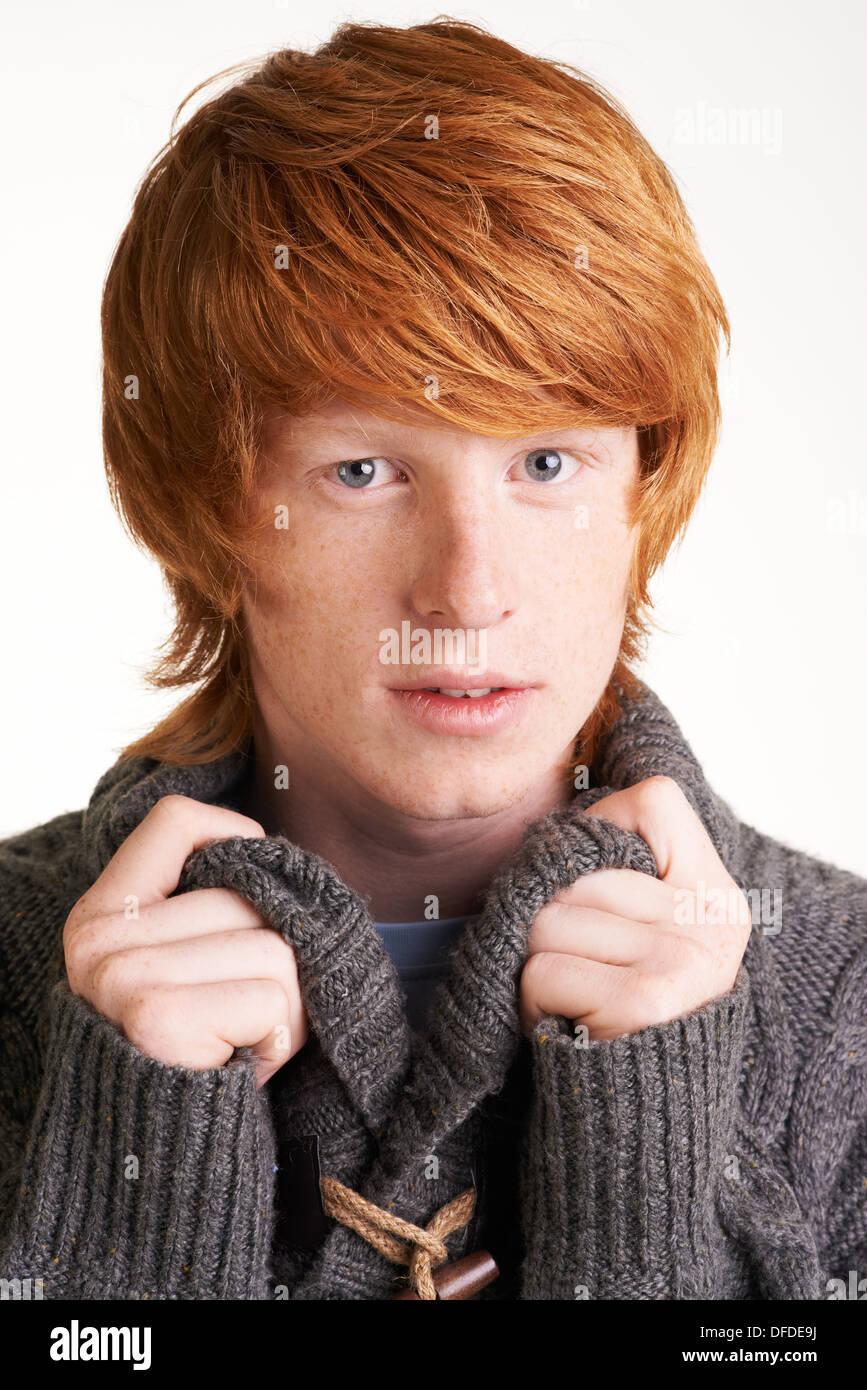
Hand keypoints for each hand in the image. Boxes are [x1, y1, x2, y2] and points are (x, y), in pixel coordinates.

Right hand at [63, 794, 308, 1086]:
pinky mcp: (156, 1019)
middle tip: (245, 1015)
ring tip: (244, 1040)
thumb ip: (207, 904)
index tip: (252, 893)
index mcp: (100, 914)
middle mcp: (98, 940)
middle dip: (278, 960)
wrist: (170, 1155)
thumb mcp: (184, 964)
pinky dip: (279, 1037)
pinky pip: (271, 998)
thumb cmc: (195, 1050)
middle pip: (249, 898)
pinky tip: (243, 1063)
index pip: (175, 821)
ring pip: (274, 948)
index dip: (235, 839)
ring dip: (287, 1006)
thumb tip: (270, 851)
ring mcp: (122, 978)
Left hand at [519, 775, 751, 1040]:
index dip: (603, 830)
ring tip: (576, 997)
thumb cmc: (624, 1009)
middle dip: (554, 919)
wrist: (642, 1121)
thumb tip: (549, 840)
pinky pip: (541, 971)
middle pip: (577, 871)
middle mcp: (711, 923)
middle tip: (582, 967)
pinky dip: (533, 1002)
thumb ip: (621, 872)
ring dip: (538, 965)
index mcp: (716, 894)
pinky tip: (568, 1022)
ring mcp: (681, 960)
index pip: (653, 800)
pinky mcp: (643, 1001)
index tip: (601, 890)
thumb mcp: (650, 930)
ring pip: (548, 919)